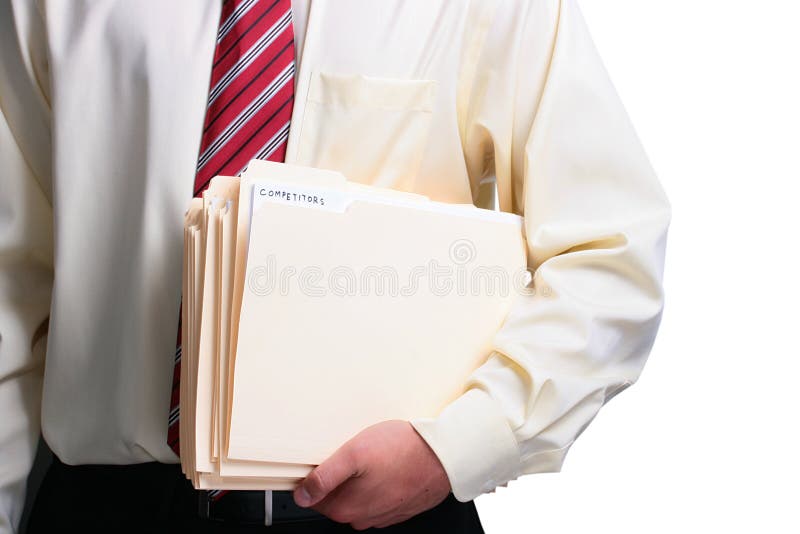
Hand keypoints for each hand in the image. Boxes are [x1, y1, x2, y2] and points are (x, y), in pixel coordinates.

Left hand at [293, 420, 450, 529]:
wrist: (444, 456)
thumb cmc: (404, 451)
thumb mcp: (355, 453)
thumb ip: (324, 476)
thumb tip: (302, 495)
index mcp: (346, 507)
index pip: (313, 496)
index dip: (315, 473)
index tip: (325, 456)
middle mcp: (362, 517)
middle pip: (335, 496)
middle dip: (339, 475)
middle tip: (353, 451)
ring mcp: (381, 514)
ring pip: (357, 495)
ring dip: (360, 478)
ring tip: (374, 456)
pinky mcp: (397, 507)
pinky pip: (377, 495)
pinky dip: (378, 481)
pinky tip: (387, 464)